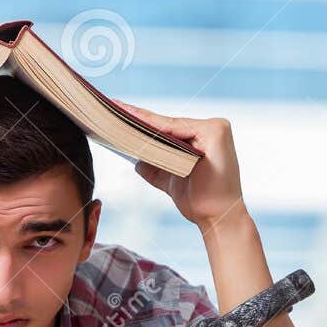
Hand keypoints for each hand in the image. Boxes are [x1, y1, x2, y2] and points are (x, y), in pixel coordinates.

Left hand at [114, 101, 248, 231]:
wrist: (216, 218)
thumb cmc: (199, 200)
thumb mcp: (171, 180)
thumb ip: (156, 168)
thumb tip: (136, 160)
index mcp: (205, 136)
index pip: (167, 128)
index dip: (141, 121)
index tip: (117, 112)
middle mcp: (212, 128)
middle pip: (167, 124)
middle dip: (138, 118)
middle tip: (110, 108)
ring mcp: (216, 128)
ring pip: (169, 125)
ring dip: (141, 120)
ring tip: (115, 112)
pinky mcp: (215, 131)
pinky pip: (176, 129)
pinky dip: (154, 126)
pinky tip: (132, 120)